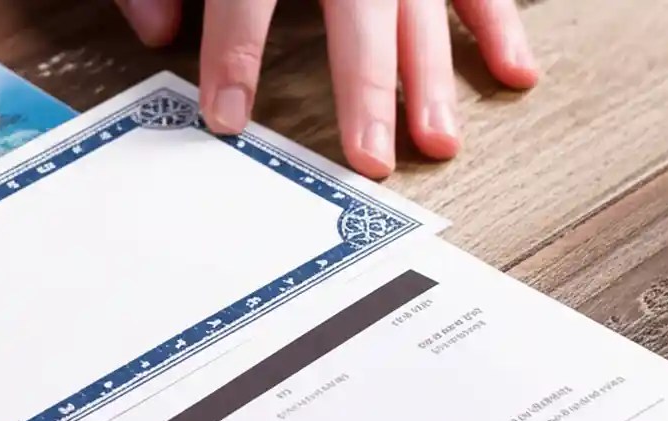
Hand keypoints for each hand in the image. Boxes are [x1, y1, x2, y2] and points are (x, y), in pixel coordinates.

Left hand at [115, 0, 539, 177]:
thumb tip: (153, 29)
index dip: (235, 50)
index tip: (226, 117)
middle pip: (361, 7)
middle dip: (368, 84)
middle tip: (368, 158)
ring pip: (421, 2)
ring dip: (435, 74)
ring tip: (438, 142)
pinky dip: (496, 21)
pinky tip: (513, 73)